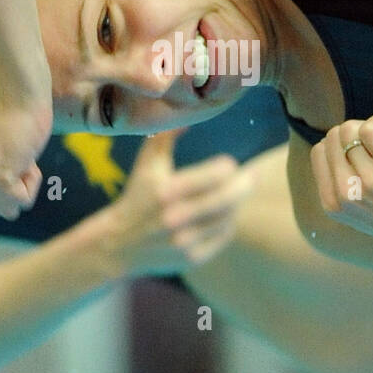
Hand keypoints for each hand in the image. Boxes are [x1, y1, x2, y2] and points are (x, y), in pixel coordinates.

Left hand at [0, 86, 52, 218]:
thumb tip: (4, 213)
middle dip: (13, 181)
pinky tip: (23, 154)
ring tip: (17, 151)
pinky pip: (24, 200)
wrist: (19, 90)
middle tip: (11, 147)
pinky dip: (32, 180)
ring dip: (24, 182)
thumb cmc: (14, 112)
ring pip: (11, 206)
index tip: (3, 143)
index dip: (5, 173)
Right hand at [107, 128, 254, 275]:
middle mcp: (176, 218)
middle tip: (253, 174)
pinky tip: (227, 213)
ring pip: (228, 217)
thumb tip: (188, 114)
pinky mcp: (193, 258)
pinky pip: (223, 236)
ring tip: (238, 192)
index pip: (214, 175)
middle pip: (227, 198)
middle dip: (245, 184)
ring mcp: (185, 241)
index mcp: (165, 191)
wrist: (119, 244)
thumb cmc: (137, 196)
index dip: (227, 167)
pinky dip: (227, 223)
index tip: (230, 163)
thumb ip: (166, 137)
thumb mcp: (147, 164)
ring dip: (236, 203)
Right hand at [311, 114, 372, 259]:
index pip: (319, 152)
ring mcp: (368, 180)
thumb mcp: (359, 211)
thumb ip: (342, 183)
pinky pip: (370, 128)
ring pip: (350, 129)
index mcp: (333, 204)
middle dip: (353, 132)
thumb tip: (338, 141)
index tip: (360, 152)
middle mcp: (345, 193)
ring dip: (371, 127)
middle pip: (333, 137)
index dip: (339, 144)